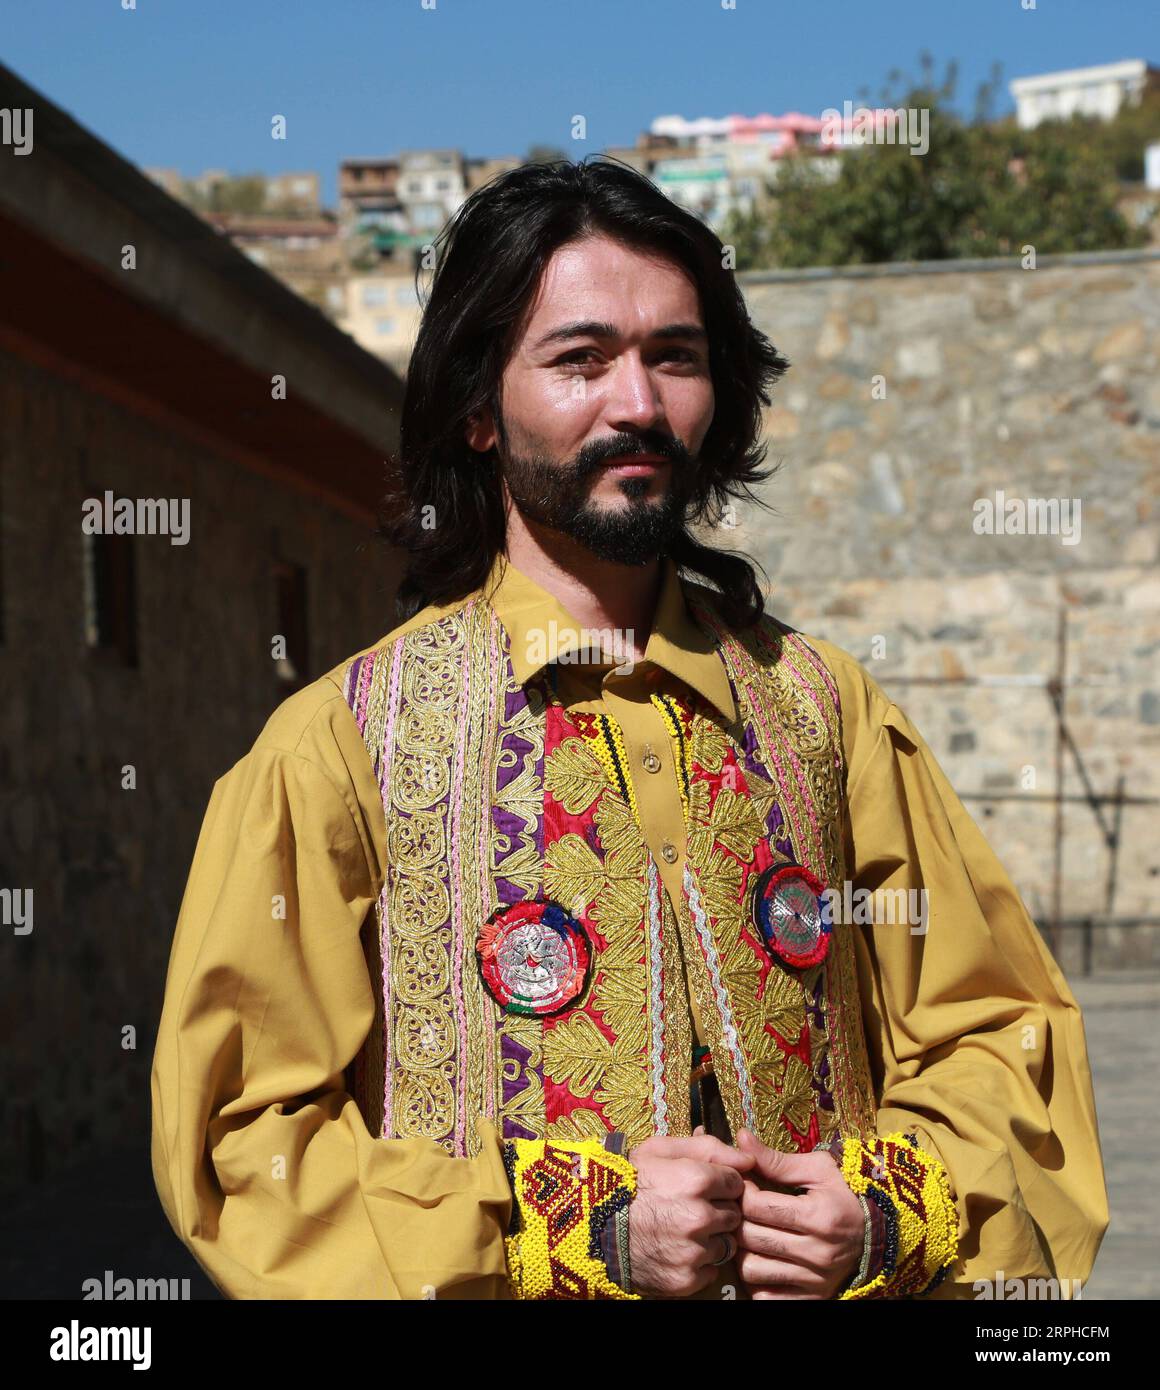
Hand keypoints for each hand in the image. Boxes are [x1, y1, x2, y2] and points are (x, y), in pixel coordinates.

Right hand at [626, 1134, 756, 1297]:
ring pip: (725, 1245)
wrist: (589, 1224)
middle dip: (718, 1211)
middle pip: (734, 1215)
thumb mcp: (660, 1149)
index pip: (736, 1183)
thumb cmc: (625, 1181)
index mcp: (697, 1179)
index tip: (703, 1186)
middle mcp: (700, 1216)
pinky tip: (675, 1250)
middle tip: (690, 1208)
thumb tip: (748, 1159)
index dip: (720, 1183)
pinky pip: (710, 1271)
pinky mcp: (685, 1279)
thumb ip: (708, 1148)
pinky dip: (698, 1263)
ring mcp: (693, 1251)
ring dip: (710, 1239)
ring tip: (681, 1230)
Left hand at [727, 1127, 864, 1298]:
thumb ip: (777, 1160)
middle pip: (750, 1237)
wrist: (880, 1234)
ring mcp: (815, 1280)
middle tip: (736, 1207)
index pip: (757, 1206)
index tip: (741, 1183)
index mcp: (819, 1216)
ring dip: (741, 1251)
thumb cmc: (847, 1194)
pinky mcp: (813, 1298)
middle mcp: (818, 1253)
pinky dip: (756, 1282)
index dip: (741, 1191)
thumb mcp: (819, 1169)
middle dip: (736, 1218)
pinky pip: (766, 1298)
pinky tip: (760, 1260)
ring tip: (747, 1233)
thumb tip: (741, 1137)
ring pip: (752, 1270)